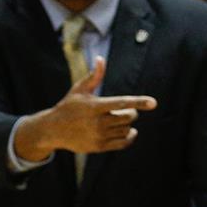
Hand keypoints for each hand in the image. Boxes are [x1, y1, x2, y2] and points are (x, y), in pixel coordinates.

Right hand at [14, 58, 158, 158]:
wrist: (53, 130)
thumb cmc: (68, 106)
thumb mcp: (79, 90)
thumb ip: (94, 76)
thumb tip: (101, 59)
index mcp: (94, 106)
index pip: (121, 103)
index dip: (139, 102)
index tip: (154, 103)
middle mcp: (97, 122)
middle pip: (128, 117)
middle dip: (132, 112)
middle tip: (127, 111)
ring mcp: (98, 136)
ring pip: (126, 130)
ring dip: (128, 124)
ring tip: (120, 120)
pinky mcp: (99, 147)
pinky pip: (122, 143)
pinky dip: (130, 137)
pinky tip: (129, 131)